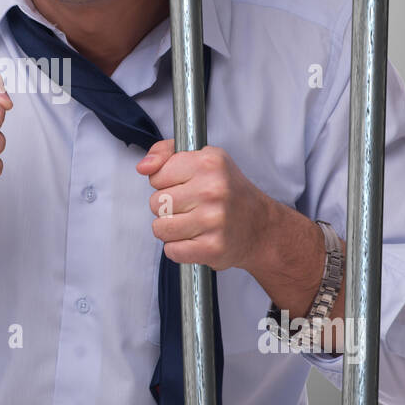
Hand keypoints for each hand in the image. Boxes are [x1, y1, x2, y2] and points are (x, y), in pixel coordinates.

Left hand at [136, 138, 272, 271]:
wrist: (260, 227)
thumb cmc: (227, 191)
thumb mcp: (203, 159)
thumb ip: (166, 154)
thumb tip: (143, 166)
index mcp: (209, 163)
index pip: (156, 176)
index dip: (165, 183)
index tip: (184, 186)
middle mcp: (213, 189)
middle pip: (156, 203)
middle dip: (167, 207)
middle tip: (191, 207)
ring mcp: (213, 220)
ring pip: (160, 228)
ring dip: (171, 229)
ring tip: (192, 223)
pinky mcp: (212, 247)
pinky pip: (172, 250)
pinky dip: (179, 248)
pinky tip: (196, 239)